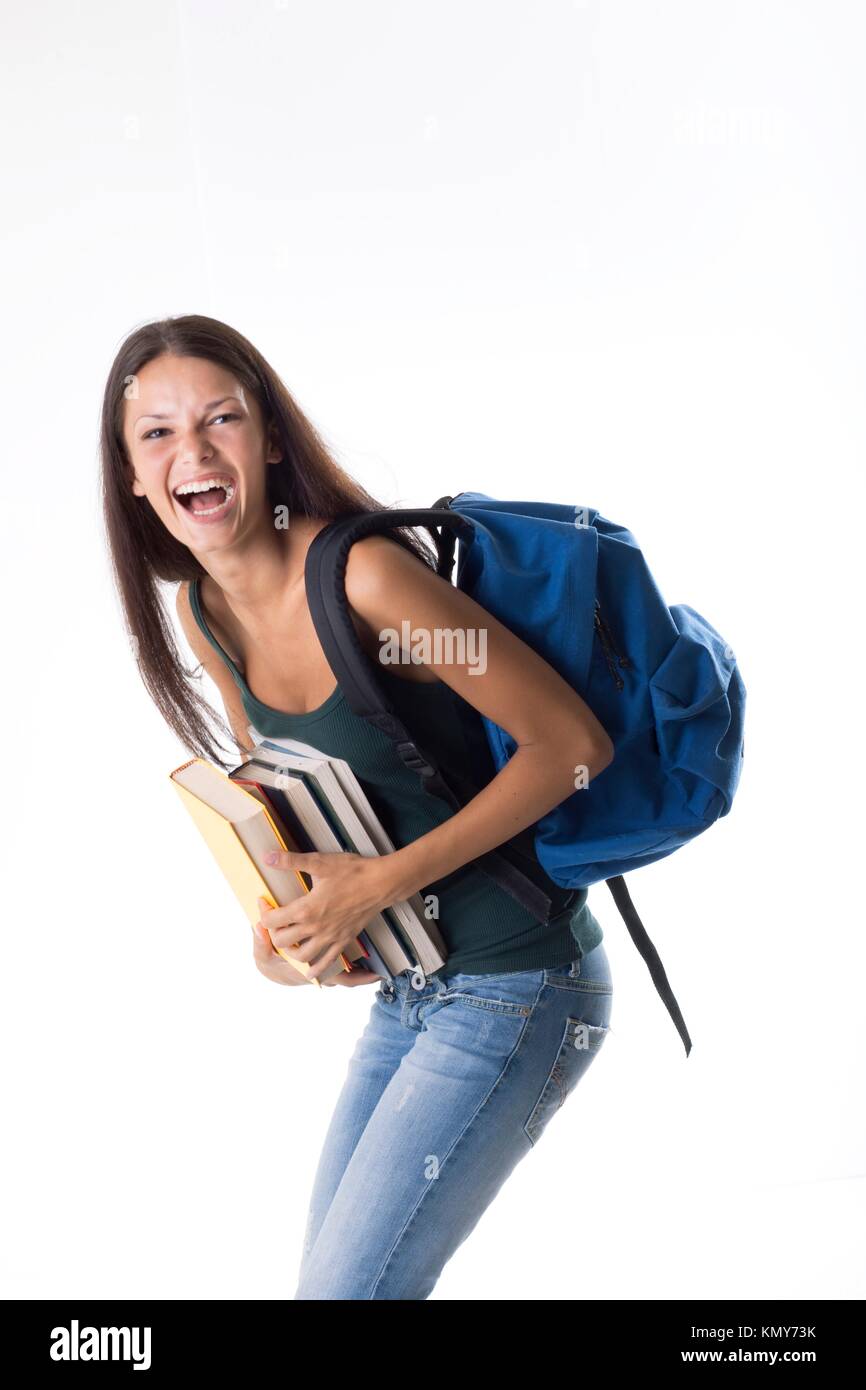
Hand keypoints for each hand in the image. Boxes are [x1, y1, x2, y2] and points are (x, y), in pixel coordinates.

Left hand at [255, 849, 393, 983]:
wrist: (380, 884)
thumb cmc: (352, 872)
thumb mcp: (319, 862)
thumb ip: (291, 861)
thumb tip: (267, 857)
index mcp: (306, 909)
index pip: (272, 921)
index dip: (264, 914)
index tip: (265, 905)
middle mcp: (315, 928)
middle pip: (282, 941)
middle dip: (274, 932)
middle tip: (276, 922)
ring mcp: (330, 937)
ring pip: (301, 956)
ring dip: (291, 951)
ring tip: (290, 941)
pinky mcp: (343, 941)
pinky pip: (327, 963)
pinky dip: (316, 969)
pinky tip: (309, 971)